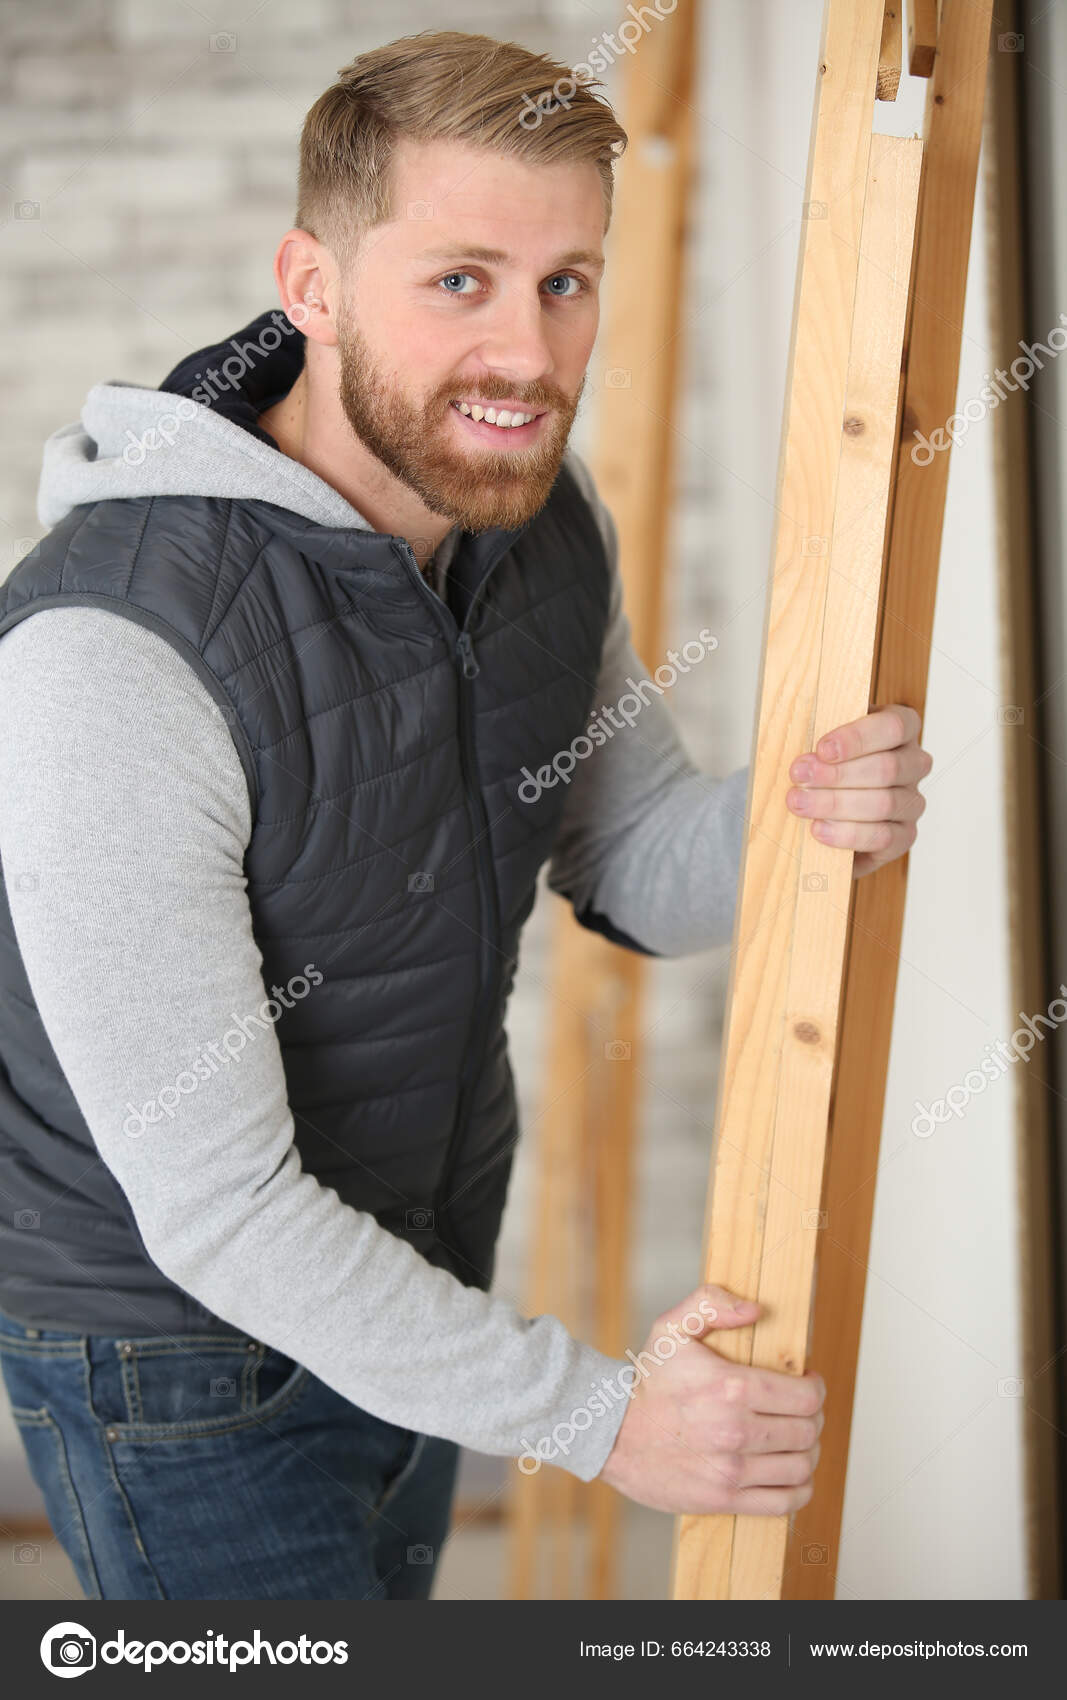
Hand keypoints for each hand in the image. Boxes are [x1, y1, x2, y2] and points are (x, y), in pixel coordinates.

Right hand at [596, 1284, 824, 1515]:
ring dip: (808, 1454)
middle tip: (802, 1414)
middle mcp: (736, 1430)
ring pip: (801, 1467)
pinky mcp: (724, 1498)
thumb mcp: (671, 1327)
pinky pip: (784, 1502)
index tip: (808, 1386)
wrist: (611, 1433)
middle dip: (813, 1420)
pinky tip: (792, 1476)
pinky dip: (799, 1490)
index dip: (815, 1390)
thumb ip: (711, 1303)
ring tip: (797, 1442)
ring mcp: (731, 1469)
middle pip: (807, 1432)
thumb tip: (755, 1310)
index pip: (805, 1397)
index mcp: (731, 1387)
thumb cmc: (647, 1383)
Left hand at [786, 702, 932, 879]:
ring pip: (884, 803)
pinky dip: (848, 834)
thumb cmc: (828, 764)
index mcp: (902, 728)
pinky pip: (884, 836)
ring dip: (835, 804)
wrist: (830, 811)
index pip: (894, 727)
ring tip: (799, 803)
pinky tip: (819, 828)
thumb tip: (804, 748)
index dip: (857, 738)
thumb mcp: (826, 741)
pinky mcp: (905, 834)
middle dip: (836, 774)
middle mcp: (914, 763)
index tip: (822, 749)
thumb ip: (821, 736)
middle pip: (887, 768)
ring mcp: (913, 801)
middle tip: (799, 777)